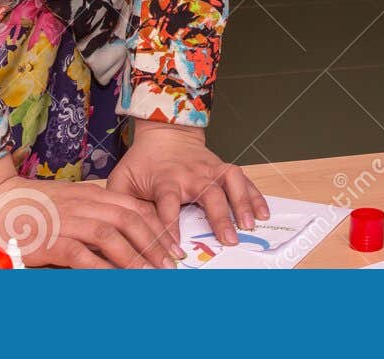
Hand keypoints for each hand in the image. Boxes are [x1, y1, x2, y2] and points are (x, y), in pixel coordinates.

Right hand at [0, 175, 180, 269]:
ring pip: (110, 236)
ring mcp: (68, 220)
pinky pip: (80, 254)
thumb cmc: (37, 205)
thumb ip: (98, 212)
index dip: (158, 227)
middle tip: (170, 264)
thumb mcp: (74, 201)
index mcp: (94, 194)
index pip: (135, 208)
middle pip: (130, 221)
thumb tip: (127, 233)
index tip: (174, 246)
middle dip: (154, 244)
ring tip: (149, 274)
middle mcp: (85, 204)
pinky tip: (113, 279)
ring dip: (133, 257)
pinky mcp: (50, 239)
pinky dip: (99, 267)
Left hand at [106, 120, 269, 251]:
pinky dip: (254, 196)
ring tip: (251, 225)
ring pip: (230, 183)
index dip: (171, 227)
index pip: (168, 204)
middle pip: (208, 193)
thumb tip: (120, 236)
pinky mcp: (222, 168)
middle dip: (219, 217)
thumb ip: (121, 206)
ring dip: (243, 203)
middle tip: (228, 241)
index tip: (176, 250)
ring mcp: (210, 169)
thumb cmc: (142, 162)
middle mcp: (191, 174)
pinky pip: (243, 180)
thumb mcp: (122, 180)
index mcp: (165, 180)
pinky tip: (263, 213)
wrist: (165, 133)